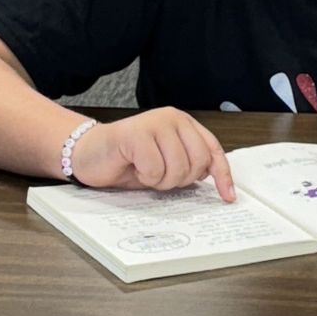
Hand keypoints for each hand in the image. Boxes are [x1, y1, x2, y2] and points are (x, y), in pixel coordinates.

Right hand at [70, 108, 235, 200]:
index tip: (227, 197)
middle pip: (198, 161)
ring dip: (160, 180)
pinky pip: (154, 168)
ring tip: (145, 170)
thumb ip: (188, 164)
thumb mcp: (165, 164)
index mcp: (183, 123)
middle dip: (180, 180)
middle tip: (160, 177)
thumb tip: (212, 180)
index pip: (212, 150)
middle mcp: (172, 118)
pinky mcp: (136, 133)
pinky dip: (145, 176)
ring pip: (177, 167)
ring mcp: (154, 123)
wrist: (89, 154)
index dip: (222, 175)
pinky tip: (133, 166)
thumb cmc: (127, 160)